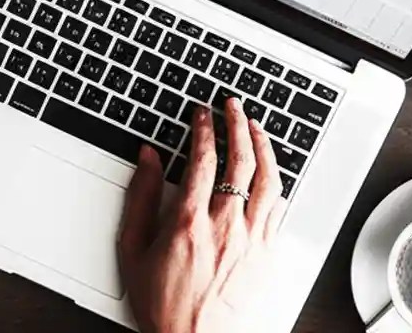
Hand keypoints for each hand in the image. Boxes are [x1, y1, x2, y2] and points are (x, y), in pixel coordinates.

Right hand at [118, 99, 285, 332]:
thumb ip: (140, 197)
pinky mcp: (267, 257)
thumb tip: (148, 159)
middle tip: (234, 107)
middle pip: (241, 161)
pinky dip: (276, 185)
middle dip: (239, 125)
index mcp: (188, 223)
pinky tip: (272, 174)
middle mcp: (225, 228)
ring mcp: (251, 242)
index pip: (202, 159)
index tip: (202, 114)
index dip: (204, 129)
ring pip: (269, 182)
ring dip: (265, 148)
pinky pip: (279, 211)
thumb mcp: (133, 249)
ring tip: (258, 129)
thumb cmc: (161, 304)